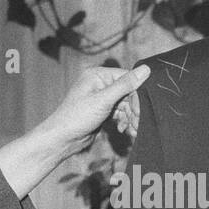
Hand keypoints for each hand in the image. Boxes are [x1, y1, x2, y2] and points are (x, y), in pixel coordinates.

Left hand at [0, 63, 149, 198]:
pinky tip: (124, 130)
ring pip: (125, 105)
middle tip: (138, 123)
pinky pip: (120, 113)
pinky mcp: (103, 111)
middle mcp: (100, 84)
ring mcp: (101, 98)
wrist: (63, 139)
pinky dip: (124, 121)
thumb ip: (125, 85)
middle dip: (134, 109)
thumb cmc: (77, 117)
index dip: (136, 93)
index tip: (141, 109)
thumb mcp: (103, 100)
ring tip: (133, 130)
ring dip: (131, 118)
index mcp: (98, 75)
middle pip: (128, 93)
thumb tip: (146, 69)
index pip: (126, 78)